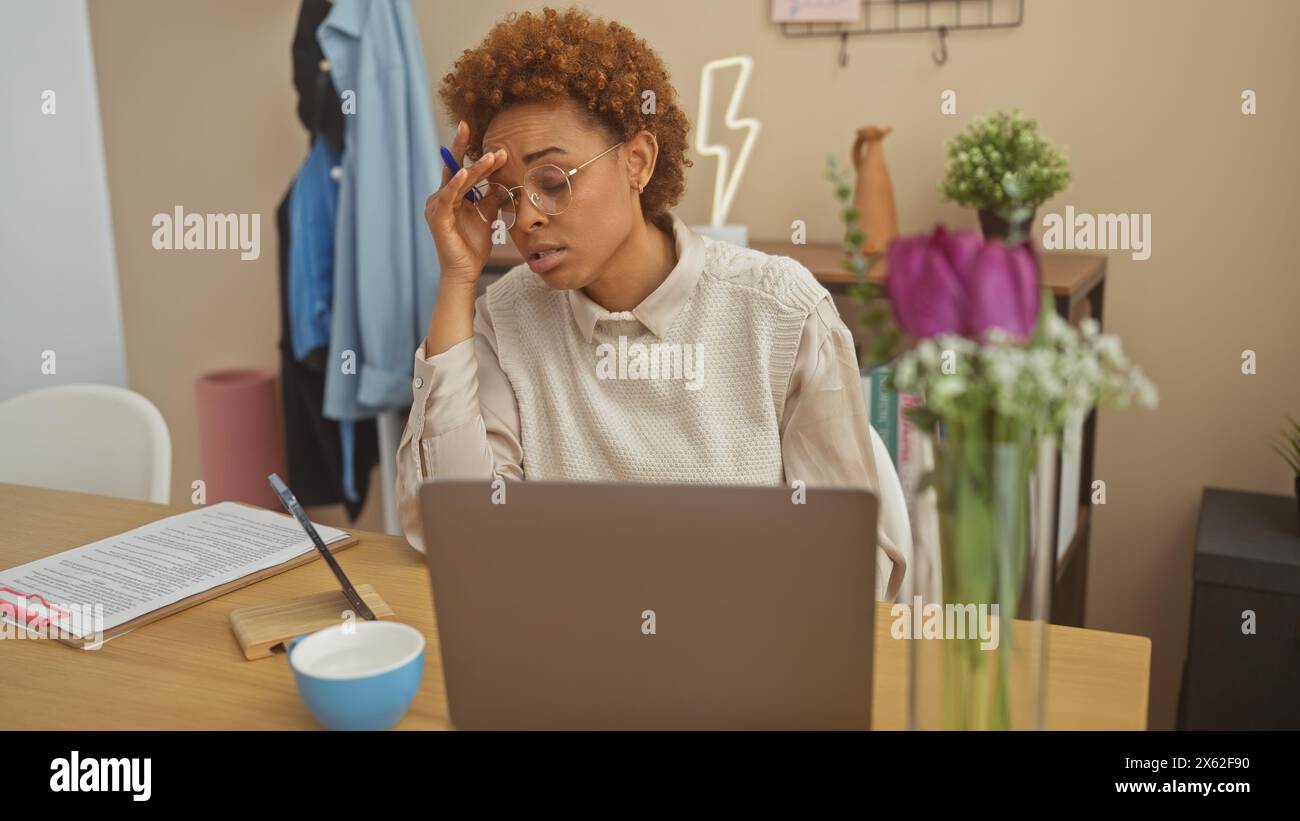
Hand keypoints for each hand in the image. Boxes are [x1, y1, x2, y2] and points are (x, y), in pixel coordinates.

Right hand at [425, 120, 508, 288]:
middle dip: (463, 148)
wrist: (465, 271)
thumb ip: (491, 197)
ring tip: (490, 156)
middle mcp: (440, 198)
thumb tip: (503, 181)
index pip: (461, 169)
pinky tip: (464, 174)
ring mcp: (436, 207)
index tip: (477, 132)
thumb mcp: (487, 216)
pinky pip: (447, 197)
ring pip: (456, 182)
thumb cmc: (473, 246)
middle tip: (467, 126)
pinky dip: (456, 185)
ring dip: (473, 168)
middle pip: (454, 169)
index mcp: (451, 197)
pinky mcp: (436, 218)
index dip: (470, 153)